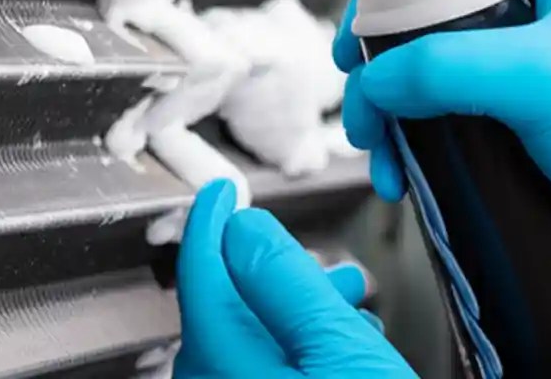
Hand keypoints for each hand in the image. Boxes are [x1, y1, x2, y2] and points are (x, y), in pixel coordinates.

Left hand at [174, 179, 415, 377]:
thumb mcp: (335, 345)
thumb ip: (285, 284)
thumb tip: (244, 228)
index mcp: (222, 359)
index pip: (202, 271)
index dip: (212, 219)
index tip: (220, 189)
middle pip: (228, 302)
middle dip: (272, 266)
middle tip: (305, 245)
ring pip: (255, 335)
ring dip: (299, 303)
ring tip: (348, 291)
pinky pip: (270, 366)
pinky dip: (303, 340)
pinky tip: (346, 339)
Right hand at [333, 0, 550, 322]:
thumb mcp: (540, 82)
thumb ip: (448, 68)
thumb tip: (377, 78)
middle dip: (383, 14)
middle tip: (354, 58)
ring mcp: (529, 45)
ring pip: (432, 36)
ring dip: (388, 81)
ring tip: (370, 133)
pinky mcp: (518, 95)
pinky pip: (445, 88)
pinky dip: (412, 119)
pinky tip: (397, 161)